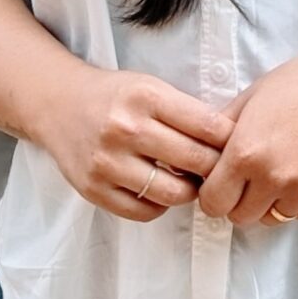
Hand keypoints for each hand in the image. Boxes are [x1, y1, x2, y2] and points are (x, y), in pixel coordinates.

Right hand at [38, 64, 235, 222]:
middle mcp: (126, 129)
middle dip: (216, 168)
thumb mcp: (151, 87)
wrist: (59, 104)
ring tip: (190, 182)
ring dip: (190, 191)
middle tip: (220, 170)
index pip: (208, 126)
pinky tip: (160, 190)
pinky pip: (144, 212)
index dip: (230, 140)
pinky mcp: (94, 189)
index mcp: (147, 97)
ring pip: (173, 194)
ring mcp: (108, 162)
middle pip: (195, 161)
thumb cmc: (114, 96)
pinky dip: (160, 205)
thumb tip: (230, 143)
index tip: (238, 146)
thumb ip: (187, 112)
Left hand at [198, 44, 297, 227]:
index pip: (212, 203)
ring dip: (269, 202)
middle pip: (239, 217)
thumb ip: (220, 132)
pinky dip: (296, 201)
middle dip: (239, 201)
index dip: (213, 193)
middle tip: (250, 177)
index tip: (222, 181)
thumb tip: (196, 155)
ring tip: (280, 170)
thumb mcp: (250, 98)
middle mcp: (273, 177)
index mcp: (246, 152)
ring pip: (271, 219)